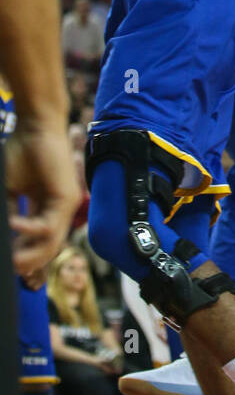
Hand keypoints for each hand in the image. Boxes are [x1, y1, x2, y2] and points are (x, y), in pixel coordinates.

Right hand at [6, 123, 78, 277]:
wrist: (35, 127)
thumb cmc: (21, 152)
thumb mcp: (9, 189)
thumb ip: (8, 211)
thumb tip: (5, 231)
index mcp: (45, 208)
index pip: (36, 240)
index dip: (21, 254)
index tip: (7, 262)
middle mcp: (58, 210)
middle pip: (46, 248)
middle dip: (25, 261)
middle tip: (9, 267)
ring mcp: (65, 205)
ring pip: (50, 243)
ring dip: (28, 254)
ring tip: (11, 259)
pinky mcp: (67, 198)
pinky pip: (49, 225)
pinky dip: (29, 230)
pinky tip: (13, 224)